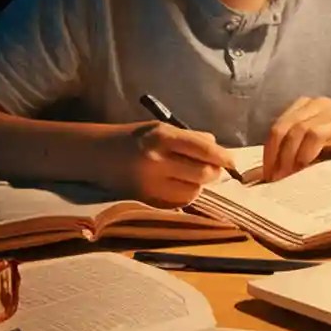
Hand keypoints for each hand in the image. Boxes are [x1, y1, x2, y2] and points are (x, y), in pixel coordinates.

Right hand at [112, 122, 233, 207]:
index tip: (232, 161)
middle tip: (214, 168)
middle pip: (203, 174)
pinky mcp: (147, 201)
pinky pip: (178, 203)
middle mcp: (157, 161)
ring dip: (198, 185)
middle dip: (214, 172)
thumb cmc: (135, 138)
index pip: (204, 150)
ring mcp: (151, 184)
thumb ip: (191, 138)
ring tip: (189, 175)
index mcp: (162, 137)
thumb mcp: (161, 128)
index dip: (223, 157)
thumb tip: (218, 148)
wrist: (98, 154)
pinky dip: (185, 195)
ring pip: (193, 191)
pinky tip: (176, 185)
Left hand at [263, 97, 330, 181]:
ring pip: (297, 130)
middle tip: (274, 179)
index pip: (278, 127)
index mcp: (306, 107)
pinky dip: (306, 152)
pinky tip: (305, 167)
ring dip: (289, 156)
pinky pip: (315, 134)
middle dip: (275, 155)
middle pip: (282, 127)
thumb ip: (297, 151)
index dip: (268, 151)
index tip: (266, 175)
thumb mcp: (318, 148)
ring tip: (288, 177)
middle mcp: (316, 103)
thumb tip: (272, 171)